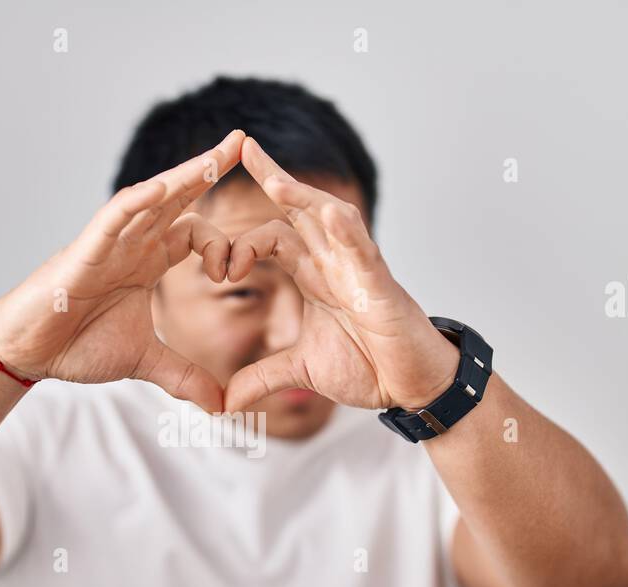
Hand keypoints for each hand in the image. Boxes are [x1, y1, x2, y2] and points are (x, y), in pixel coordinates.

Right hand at [0, 129, 246, 412]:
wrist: (29, 353)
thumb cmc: (77, 345)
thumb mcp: (146, 361)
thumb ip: (185, 377)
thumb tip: (220, 405)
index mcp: (147, 261)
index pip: (194, 233)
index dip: (222, 247)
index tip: (234, 272)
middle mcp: (131, 243)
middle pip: (177, 198)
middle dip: (209, 169)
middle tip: (244, 142)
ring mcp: (108, 243)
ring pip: (150, 198)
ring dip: (184, 176)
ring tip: (218, 154)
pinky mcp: (84, 251)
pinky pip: (112, 218)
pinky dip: (137, 202)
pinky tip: (163, 187)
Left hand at [223, 137, 459, 412]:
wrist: (411, 386)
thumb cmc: (368, 367)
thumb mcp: (300, 372)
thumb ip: (261, 378)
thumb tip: (226, 400)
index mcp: (313, 275)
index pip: (274, 235)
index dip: (241, 240)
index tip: (216, 265)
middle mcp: (334, 263)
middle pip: (300, 209)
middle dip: (272, 177)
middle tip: (242, 146)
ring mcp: (359, 271)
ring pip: (331, 220)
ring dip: (304, 198)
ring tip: (275, 179)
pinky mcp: (381, 289)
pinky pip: (364, 254)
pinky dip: (348, 235)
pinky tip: (332, 214)